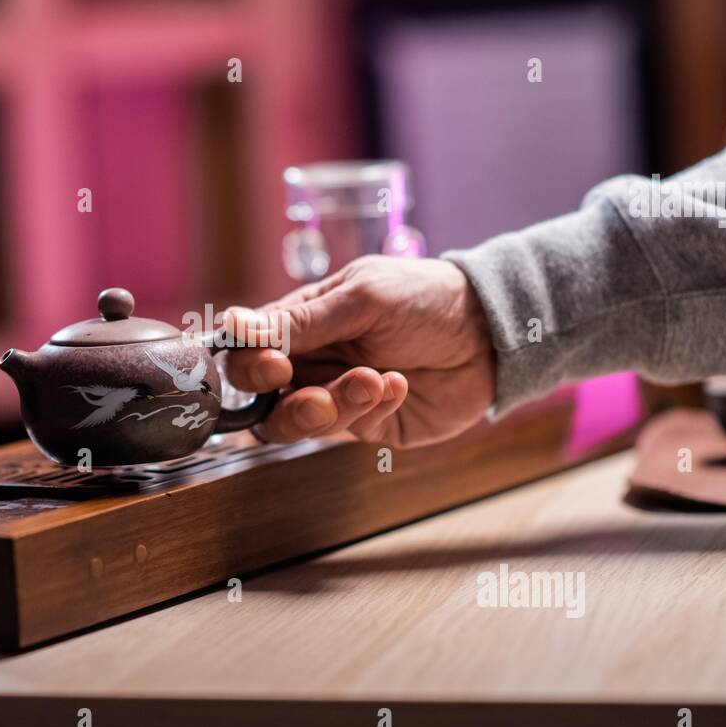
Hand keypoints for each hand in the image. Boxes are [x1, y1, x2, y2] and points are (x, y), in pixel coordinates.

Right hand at [222, 255, 495, 446]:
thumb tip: (235, 324)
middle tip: (317, 393)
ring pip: (298, 423)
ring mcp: (336, 396)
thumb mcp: (362, 298)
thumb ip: (301, 321)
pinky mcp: (368, 424)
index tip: (276, 366)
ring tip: (371, 382)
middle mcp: (311, 363)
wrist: (490, 332)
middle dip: (286, 401)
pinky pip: (348, 428)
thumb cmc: (425, 298)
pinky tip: (398, 384)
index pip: (248, 351)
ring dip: (331, 407)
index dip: (250, 365)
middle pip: (262, 399)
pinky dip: (370, 406)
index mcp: (300, 323)